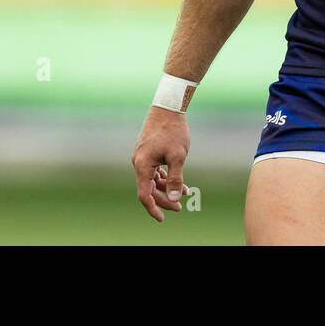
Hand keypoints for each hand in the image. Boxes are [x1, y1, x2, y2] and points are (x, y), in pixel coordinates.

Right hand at [131, 105, 191, 221]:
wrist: (168, 107)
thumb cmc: (173, 130)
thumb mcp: (178, 156)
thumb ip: (175, 178)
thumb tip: (174, 198)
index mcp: (142, 165)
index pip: (144, 195)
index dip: (153, 208)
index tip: (162, 218)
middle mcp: (139, 162)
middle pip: (149, 189)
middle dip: (164, 199)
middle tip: (180, 206)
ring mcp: (143, 157)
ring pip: (152, 180)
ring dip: (166, 188)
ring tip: (185, 192)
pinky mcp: (148, 152)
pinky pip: (154, 170)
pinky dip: (165, 177)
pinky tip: (178, 180)